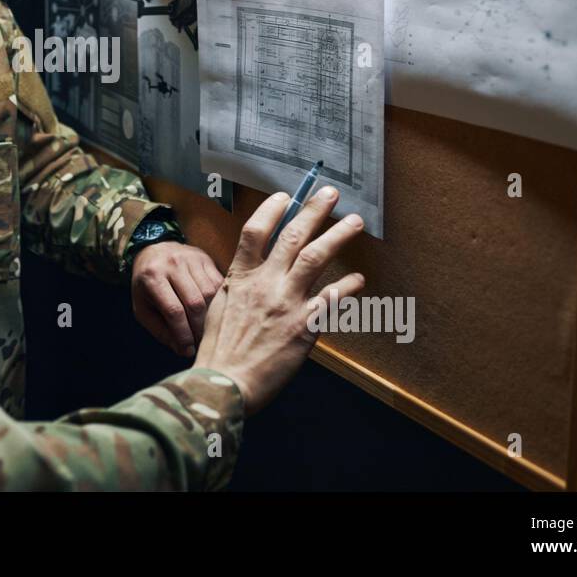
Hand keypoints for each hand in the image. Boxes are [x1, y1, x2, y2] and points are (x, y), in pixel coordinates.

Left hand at [131, 242, 223, 357]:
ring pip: (210, 293)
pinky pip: (218, 283)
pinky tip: (213, 313)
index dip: (183, 334)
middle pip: (195, 302)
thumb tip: (184, 351)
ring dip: (211, 317)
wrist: (153, 251)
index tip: (188, 350)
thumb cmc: (147, 286)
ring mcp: (190, 259)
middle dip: (199, 328)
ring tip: (207, 330)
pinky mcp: (205, 258)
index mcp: (152, 277)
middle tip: (200, 343)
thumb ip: (160, 331)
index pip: (173, 311)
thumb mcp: (143, 309)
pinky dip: (218, 302)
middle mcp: (172, 264)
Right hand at [194, 186, 365, 414]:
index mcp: (239, 277)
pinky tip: (358, 280)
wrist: (224, 382)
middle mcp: (264, 283)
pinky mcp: (304, 325)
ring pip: (316, 257)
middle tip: (330, 194)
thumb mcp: (220, 307)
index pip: (255, 231)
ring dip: (338, 236)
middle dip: (313, 210)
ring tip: (354, 222)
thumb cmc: (218, 350)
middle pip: (292, 236)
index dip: (271, 209)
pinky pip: (332, 299)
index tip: (285, 196)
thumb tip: (251, 276)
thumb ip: (238, 287)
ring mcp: (285, 302)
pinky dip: (347, 287)